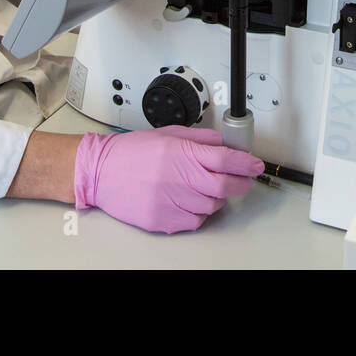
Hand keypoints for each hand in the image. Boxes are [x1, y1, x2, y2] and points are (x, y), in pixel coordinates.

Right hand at [73, 126, 264, 232]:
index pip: (224, 158)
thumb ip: (197, 138)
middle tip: (244, 180)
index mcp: (180, 152)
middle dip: (240, 183)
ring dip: (216, 198)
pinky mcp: (163, 219)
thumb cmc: (130, 153)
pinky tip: (190, 202)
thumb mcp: (166, 134)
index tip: (255, 165)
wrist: (100, 172)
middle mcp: (178, 176)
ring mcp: (171, 200)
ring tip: (204, 188)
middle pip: (223, 186)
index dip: (245, 163)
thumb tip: (222, 143)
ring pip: (211, 205)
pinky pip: (195, 221)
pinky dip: (199, 213)